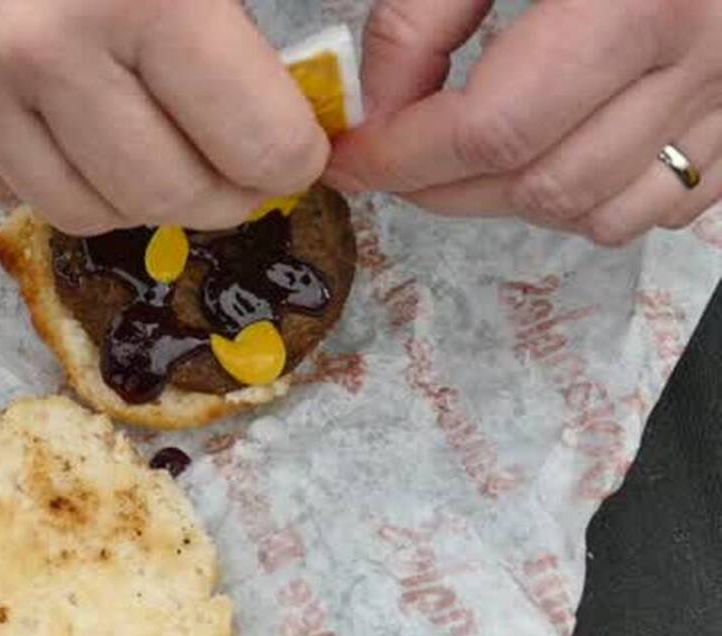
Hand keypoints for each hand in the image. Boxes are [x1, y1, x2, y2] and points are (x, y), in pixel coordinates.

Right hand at [0, 0, 329, 234]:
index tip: (293, 152)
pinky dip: (59, 176)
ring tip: (155, 150)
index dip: (287, 159)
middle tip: (236, 171)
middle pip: (169, 195)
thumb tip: (304, 82)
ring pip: (89, 211)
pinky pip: (11, 191)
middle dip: (223, 196)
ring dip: (139, 195)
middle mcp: (45, 53)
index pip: (252, 138)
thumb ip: (220, 0)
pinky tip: (69, 126)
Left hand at [326, 0, 721, 244]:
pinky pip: (659, 208)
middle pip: (541, 185)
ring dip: (510, 200)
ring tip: (465, 154)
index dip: (403, 156)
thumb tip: (377, 108)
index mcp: (642, 1)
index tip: (350, 156)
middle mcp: (706, 62)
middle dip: (440, 187)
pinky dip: (587, 202)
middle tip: (389, 157)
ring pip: (599, 215)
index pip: (495, 129)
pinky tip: (550, 150)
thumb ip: (422, 16)